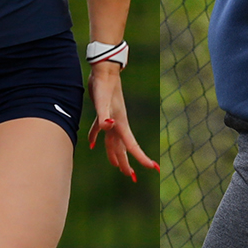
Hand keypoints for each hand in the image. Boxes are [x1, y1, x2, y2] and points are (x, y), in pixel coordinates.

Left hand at [86, 62, 157, 181]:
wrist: (104, 70)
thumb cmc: (103, 85)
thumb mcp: (101, 101)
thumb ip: (103, 115)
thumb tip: (108, 126)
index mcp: (120, 123)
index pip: (132, 145)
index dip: (141, 158)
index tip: (154, 168)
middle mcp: (118, 123)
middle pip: (123, 148)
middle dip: (128, 163)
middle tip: (133, 177)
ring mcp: (112, 118)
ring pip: (113, 141)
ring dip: (114, 154)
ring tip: (117, 166)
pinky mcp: (103, 113)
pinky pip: (101, 130)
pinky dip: (96, 137)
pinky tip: (92, 144)